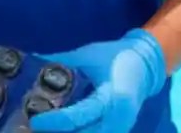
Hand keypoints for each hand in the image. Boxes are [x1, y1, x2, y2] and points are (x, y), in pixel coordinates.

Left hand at [29, 29, 167, 132]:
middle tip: (36, 128)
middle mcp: (118, 118)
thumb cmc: (116, 57)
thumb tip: (34, 57)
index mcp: (112, 96)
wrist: (146, 65)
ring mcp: (121, 128)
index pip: (80, 116)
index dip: (56, 121)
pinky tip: (66, 131)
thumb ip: (62, 60)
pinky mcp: (120, 131)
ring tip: (47, 130)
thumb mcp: (89, 55)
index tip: (35, 120)